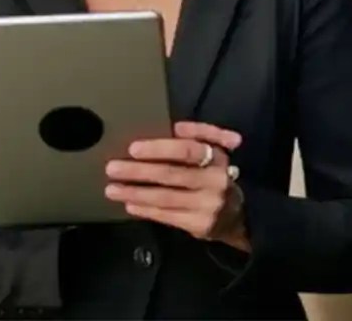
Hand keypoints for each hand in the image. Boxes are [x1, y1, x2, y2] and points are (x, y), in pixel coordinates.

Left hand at [105, 121, 249, 250]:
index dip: (159, 148)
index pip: (187, 150)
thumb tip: (177, 127)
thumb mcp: (217, 150)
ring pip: (165, 197)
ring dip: (135, 192)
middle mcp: (214, 181)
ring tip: (112, 189)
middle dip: (138, 171)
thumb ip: (200, 133)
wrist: (239, 216)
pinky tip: (130, 204)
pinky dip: (146, 210)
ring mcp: (207, 205)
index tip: (133, 149)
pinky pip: (167, 216)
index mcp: (217, 158)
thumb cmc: (217, 176)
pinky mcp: (200, 225)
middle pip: (171, 174)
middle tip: (112, 168)